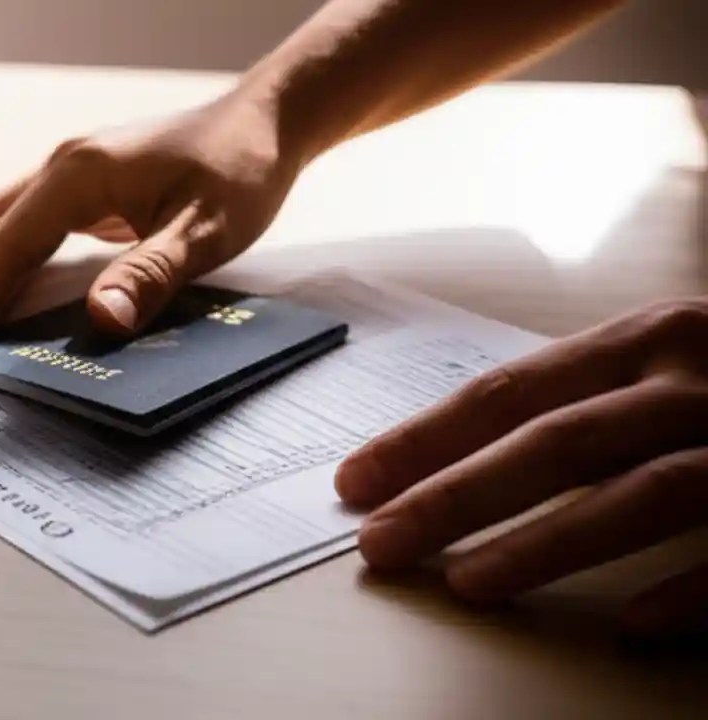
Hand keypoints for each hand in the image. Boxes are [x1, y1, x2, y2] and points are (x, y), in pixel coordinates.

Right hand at [0, 82, 310, 363]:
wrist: (263, 124)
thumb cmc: (240, 171)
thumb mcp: (207, 230)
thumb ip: (150, 273)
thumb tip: (99, 322)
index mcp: (78, 174)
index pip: (5, 242)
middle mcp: (58, 170)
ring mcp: (66, 178)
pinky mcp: (80, 191)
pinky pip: (20, 232)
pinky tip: (1, 309)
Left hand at [336, 299, 707, 635]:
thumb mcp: (666, 362)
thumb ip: (583, 398)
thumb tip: (456, 455)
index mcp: (647, 338)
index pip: (510, 391)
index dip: (426, 437)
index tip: (353, 481)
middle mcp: (697, 375)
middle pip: (555, 441)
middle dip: (456, 494)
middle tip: (379, 542)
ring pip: (643, 494)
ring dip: (549, 543)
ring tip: (466, 584)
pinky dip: (693, 588)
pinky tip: (630, 628)